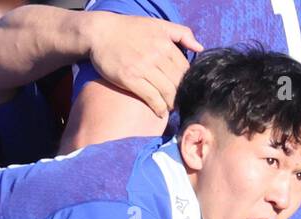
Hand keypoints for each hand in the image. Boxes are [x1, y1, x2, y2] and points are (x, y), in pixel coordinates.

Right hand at [83, 12, 202, 120]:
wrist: (100, 32)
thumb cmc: (130, 28)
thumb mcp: (158, 24)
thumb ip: (181, 33)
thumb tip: (199, 48)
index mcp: (165, 44)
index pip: (185, 69)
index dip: (188, 83)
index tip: (187, 91)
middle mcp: (156, 56)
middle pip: (178, 83)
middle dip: (182, 96)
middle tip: (182, 104)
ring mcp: (143, 68)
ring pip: (167, 92)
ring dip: (172, 104)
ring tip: (172, 109)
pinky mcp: (130, 78)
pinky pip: (151, 97)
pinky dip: (158, 108)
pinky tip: (160, 112)